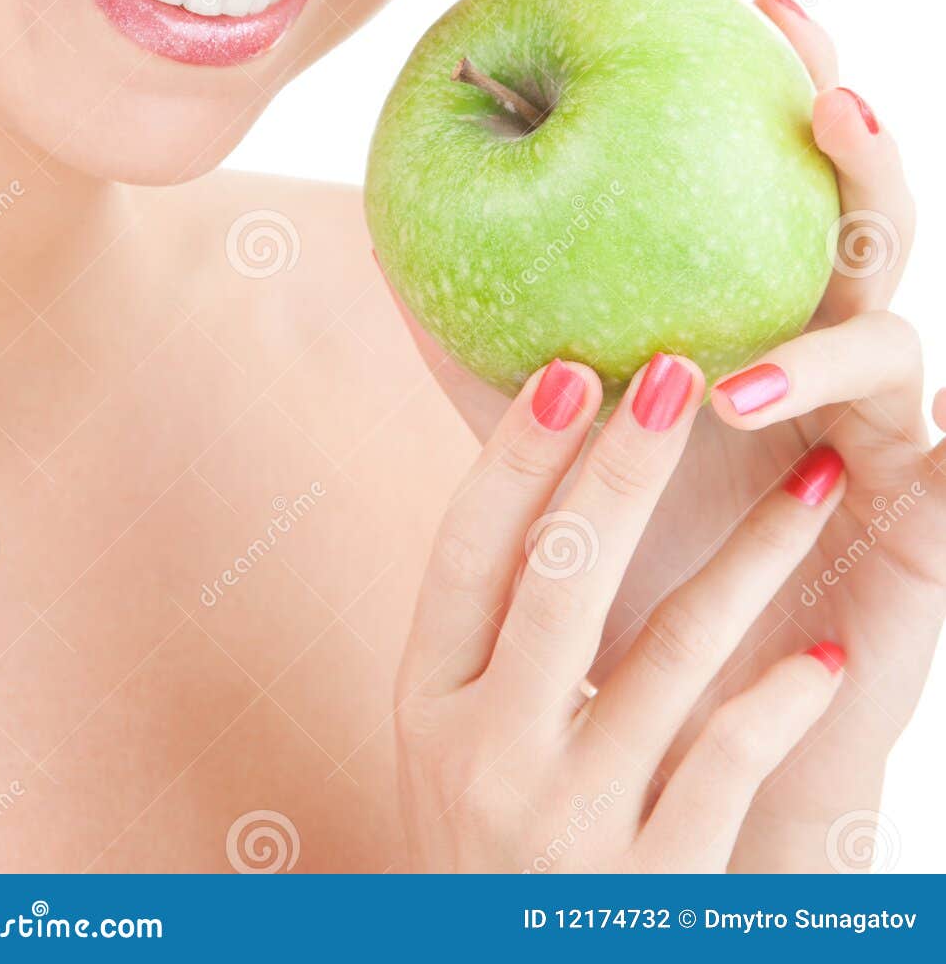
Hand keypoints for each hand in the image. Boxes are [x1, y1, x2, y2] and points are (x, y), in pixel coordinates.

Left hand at [385, 0, 945, 871]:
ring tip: (725, 380)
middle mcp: (834, 355)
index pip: (786, 180)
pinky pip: (940, 469)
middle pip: (872, 227)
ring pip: (894, 348)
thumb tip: (389, 226)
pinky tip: (859, 453)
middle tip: (824, 97)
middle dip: (863, 150)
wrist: (677, 722)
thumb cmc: (619, 565)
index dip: (792, 80)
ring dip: (821, 349)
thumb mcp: (544, 441)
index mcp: (761, 314)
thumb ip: (489, 342)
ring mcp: (887, 436)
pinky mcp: (924, 525)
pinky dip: (902, 449)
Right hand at [397, 355, 848, 871]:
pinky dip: (782, 702)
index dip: (517, 457)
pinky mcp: (645, 887)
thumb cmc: (494, 858)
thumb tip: (557, 486)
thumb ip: (491, 640)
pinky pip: (728, 769)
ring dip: (751, 556)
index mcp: (427, 706)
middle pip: (559, 577)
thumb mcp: (453, 747)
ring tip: (817, 483)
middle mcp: (481, 756)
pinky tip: (828, 653)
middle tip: (682, 373)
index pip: (464, 552)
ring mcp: (563, 825)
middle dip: (626, 465)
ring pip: (667, 654)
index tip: (572, 369)